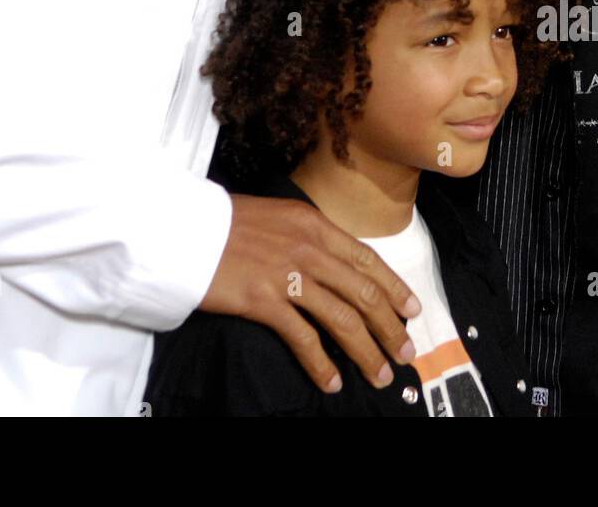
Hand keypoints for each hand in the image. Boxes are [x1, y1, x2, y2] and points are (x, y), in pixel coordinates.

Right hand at [200, 194, 420, 393]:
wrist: (185, 227)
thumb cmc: (227, 222)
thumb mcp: (278, 217)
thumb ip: (309, 237)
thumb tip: (335, 265)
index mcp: (315, 224)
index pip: (367, 260)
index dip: (395, 288)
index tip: (412, 311)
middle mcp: (309, 247)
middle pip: (363, 293)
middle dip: (390, 328)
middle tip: (405, 353)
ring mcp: (288, 274)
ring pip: (342, 318)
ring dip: (366, 352)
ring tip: (380, 375)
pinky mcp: (264, 300)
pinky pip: (304, 338)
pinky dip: (321, 364)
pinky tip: (331, 381)